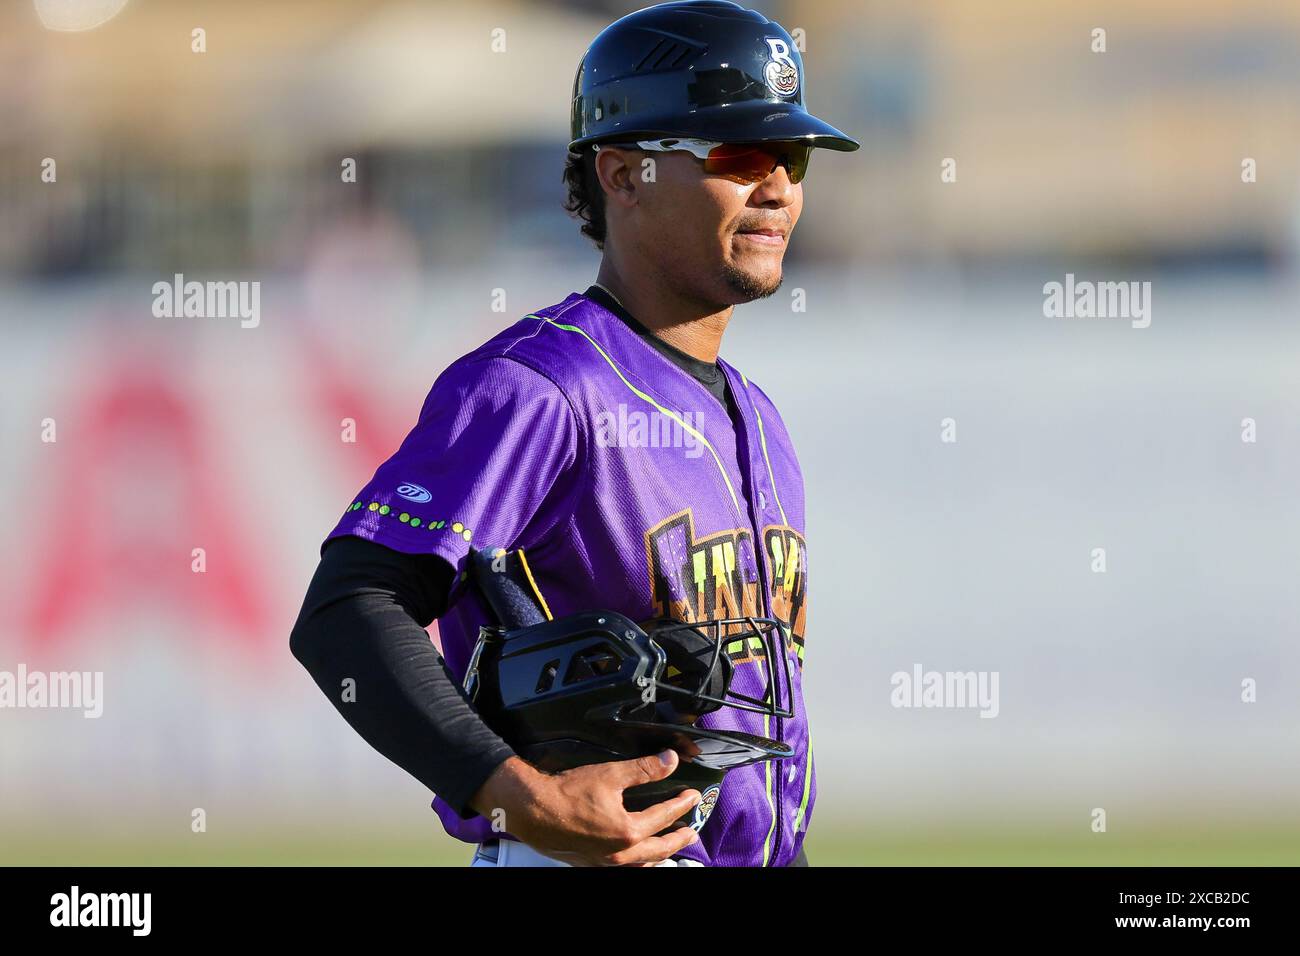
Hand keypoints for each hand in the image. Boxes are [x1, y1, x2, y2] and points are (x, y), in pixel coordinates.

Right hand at [469, 750, 701, 866]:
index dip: (681, 804)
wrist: (531, 811)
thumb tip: (670, 760)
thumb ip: (643, 769)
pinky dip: (637, 863)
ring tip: (668, 848)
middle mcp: (619, 854)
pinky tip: (635, 856)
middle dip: (678, 839)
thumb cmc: (566, 794)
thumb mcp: (609, 775)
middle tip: (692, 831)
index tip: (692, 796)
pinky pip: (623, 869)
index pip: (664, 816)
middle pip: (659, 849)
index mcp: (627, 832)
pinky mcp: (591, 863)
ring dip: (659, 855)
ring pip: (641, 865)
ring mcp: (605, 862)